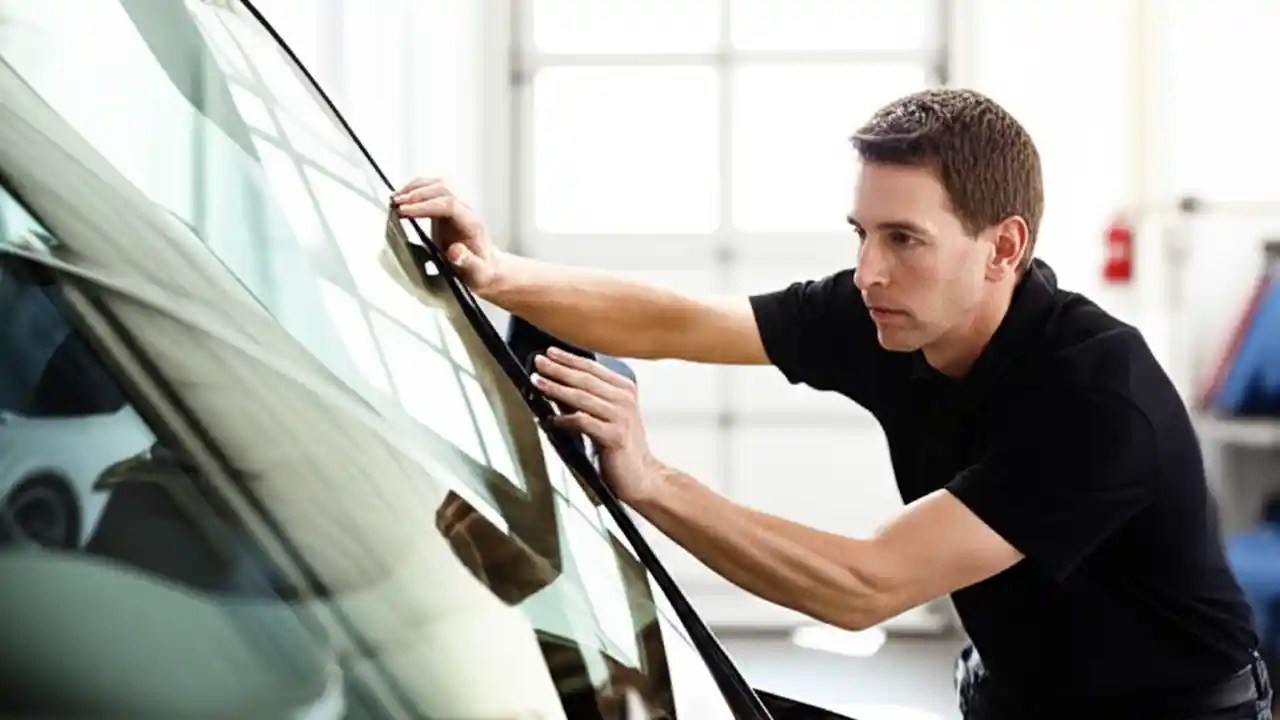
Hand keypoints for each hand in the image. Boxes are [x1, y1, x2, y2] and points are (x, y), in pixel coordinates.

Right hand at [392, 178, 501, 293]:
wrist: (488, 269)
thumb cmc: (482, 272)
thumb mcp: (478, 274)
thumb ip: (468, 263)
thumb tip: (455, 251)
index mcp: (471, 224)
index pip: (448, 205)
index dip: (425, 205)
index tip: (405, 211)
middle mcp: (464, 212)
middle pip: (442, 189)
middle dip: (417, 194)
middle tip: (397, 204)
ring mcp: (456, 209)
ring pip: (437, 186)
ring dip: (415, 188)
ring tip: (396, 198)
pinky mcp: (446, 212)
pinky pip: (432, 193)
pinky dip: (416, 191)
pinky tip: (403, 199)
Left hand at [531, 347, 662, 504]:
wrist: (642, 476)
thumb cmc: (620, 446)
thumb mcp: (605, 416)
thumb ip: (584, 400)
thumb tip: (554, 384)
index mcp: (624, 389)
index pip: (592, 368)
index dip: (569, 358)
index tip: (549, 352)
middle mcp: (625, 399)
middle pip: (585, 379)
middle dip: (559, 369)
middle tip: (538, 362)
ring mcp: (621, 417)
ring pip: (582, 397)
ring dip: (557, 389)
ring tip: (537, 382)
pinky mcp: (614, 436)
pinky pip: (584, 422)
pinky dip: (565, 419)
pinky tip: (550, 419)